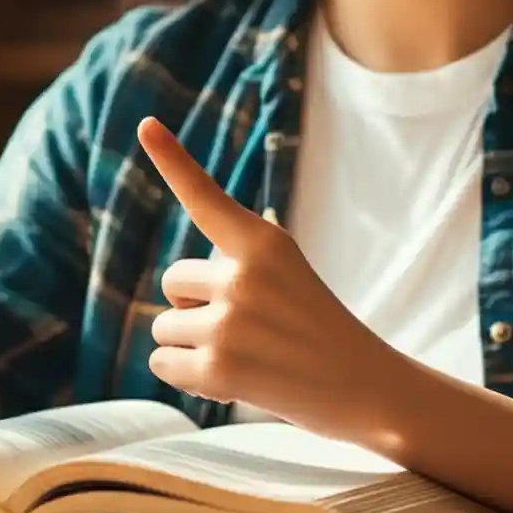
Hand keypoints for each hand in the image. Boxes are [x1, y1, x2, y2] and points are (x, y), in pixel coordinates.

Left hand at [138, 117, 399, 440]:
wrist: (365, 388)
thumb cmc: (319, 328)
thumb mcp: (288, 272)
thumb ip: (241, 258)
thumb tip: (193, 264)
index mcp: (263, 242)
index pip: (205, 196)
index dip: (172, 159)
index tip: (146, 124)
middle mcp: (242, 275)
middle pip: (173, 281)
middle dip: (194, 305)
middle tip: (247, 326)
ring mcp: (229, 323)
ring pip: (164, 325)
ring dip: (191, 343)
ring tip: (245, 354)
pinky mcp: (218, 370)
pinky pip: (162, 362)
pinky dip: (185, 375)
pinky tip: (228, 380)